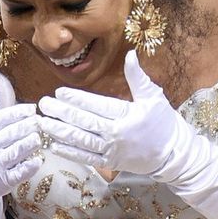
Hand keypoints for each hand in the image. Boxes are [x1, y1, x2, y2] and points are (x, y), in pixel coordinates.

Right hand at [0, 72, 42, 208]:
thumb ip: (1, 100)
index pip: (5, 116)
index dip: (21, 112)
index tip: (33, 110)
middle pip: (14, 133)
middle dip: (29, 127)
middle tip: (40, 123)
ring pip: (18, 151)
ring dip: (31, 144)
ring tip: (39, 139)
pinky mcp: (5, 180)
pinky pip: (21, 172)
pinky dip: (31, 165)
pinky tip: (38, 159)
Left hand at [39, 50, 188, 178]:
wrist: (174, 154)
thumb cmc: (164, 122)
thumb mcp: (153, 97)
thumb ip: (138, 77)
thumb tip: (130, 54)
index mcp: (126, 115)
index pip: (96, 105)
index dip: (76, 99)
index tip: (59, 92)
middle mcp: (116, 135)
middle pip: (84, 123)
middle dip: (61, 113)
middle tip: (43, 104)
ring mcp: (111, 151)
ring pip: (81, 141)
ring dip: (60, 132)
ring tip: (43, 123)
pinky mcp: (110, 163)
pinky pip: (86, 158)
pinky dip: (69, 152)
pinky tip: (54, 145)